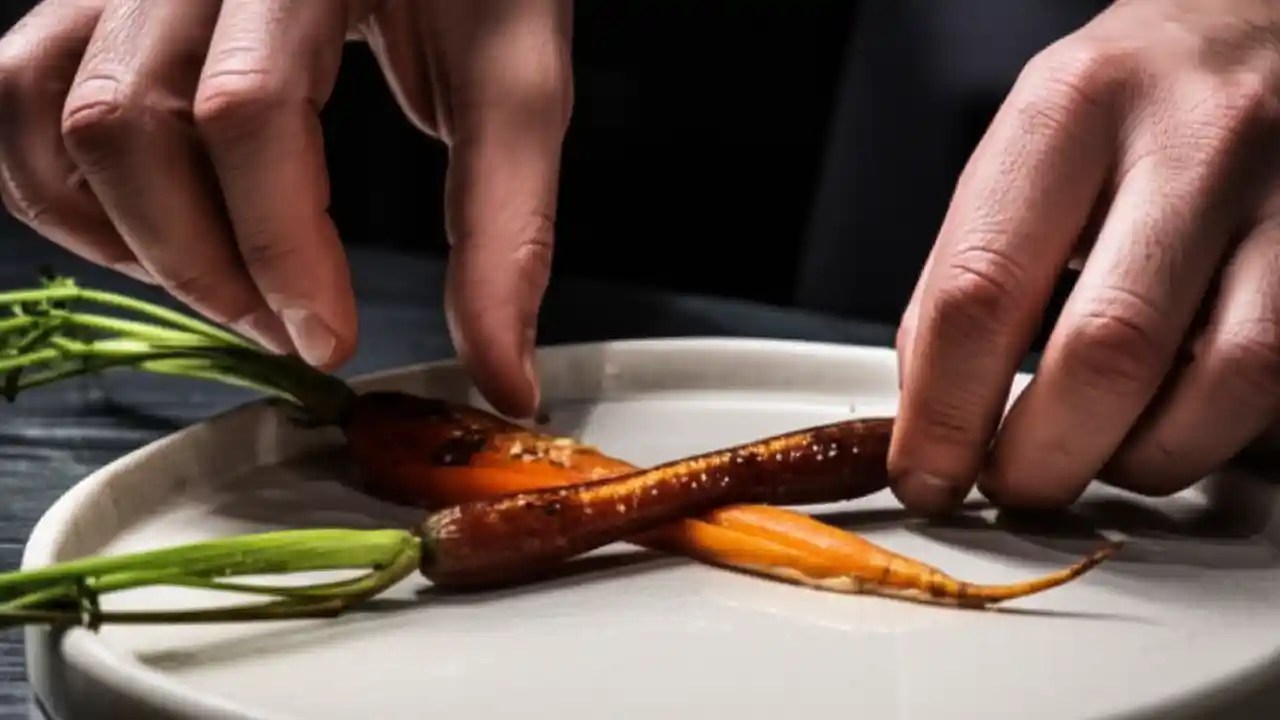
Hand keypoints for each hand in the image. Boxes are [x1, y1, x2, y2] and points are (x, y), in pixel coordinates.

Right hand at [0, 0, 571, 418]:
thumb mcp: (513, 88)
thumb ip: (507, 232)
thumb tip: (504, 381)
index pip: (247, 107)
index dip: (278, 245)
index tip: (328, 339)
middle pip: (129, 122)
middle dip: (207, 265)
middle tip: (291, 329)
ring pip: (58, 113)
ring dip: (133, 238)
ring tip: (233, 289)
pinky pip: (22, 91)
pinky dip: (67, 191)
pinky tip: (155, 238)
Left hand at [891, 0, 1279, 513]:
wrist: (1258, 28)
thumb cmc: (1123, 109)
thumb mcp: (1025, 155)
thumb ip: (967, 276)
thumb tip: (931, 415)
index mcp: (1070, 111)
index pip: (983, 289)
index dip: (944, 411)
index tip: (925, 473)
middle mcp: (1190, 140)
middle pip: (1107, 349)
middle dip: (1043, 456)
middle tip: (1011, 484)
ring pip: (1223, 381)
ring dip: (1141, 458)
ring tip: (1098, 454)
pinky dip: (1217, 433)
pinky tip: (1173, 419)